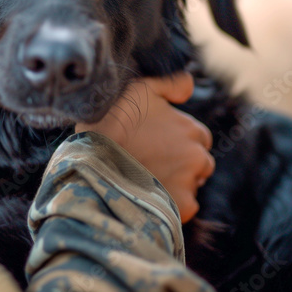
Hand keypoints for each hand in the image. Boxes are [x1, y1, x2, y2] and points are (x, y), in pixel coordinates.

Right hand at [74, 71, 214, 222]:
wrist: (92, 151)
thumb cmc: (113, 116)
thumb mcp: (144, 86)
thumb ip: (172, 83)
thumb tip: (189, 87)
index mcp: (191, 128)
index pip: (198, 139)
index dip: (178, 142)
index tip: (157, 146)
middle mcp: (196, 155)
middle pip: (200, 164)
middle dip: (181, 164)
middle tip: (152, 165)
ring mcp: (189, 181)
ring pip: (191, 186)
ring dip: (176, 184)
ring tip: (145, 180)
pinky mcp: (180, 204)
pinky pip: (187, 208)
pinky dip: (172, 205)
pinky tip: (149, 196)